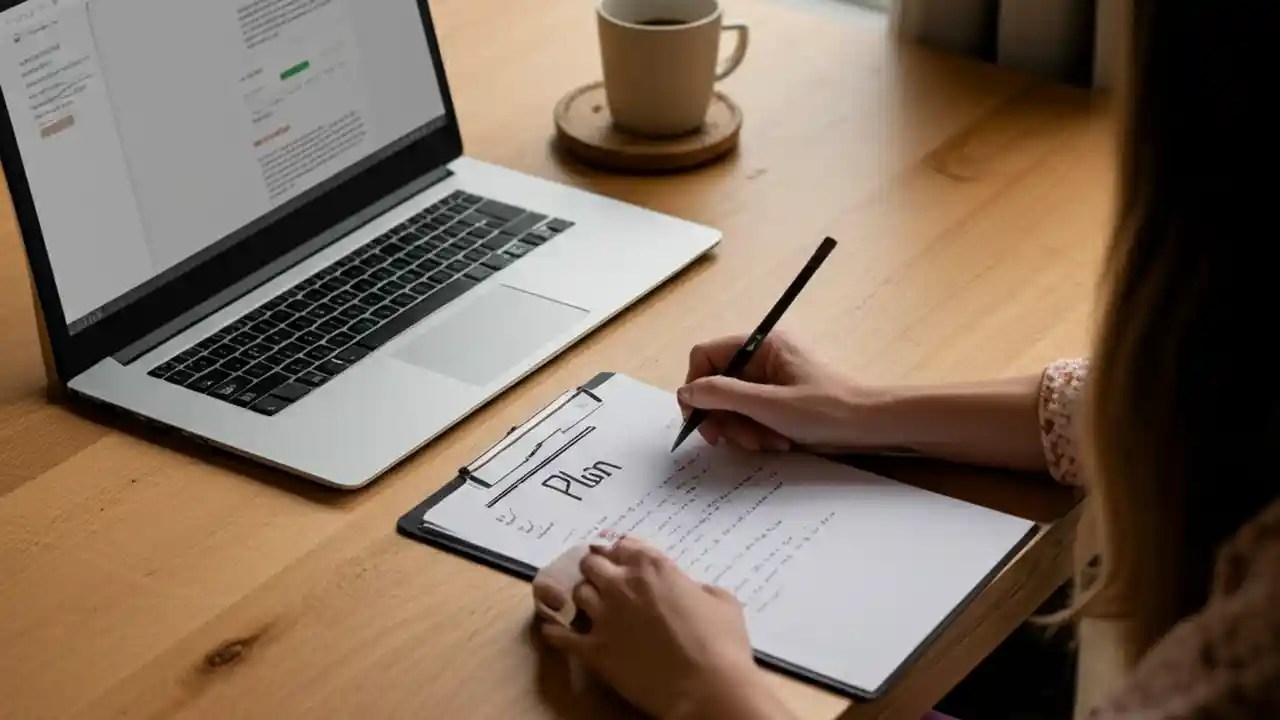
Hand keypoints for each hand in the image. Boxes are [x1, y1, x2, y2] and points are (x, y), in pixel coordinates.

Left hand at [538, 538, 787, 719]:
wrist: (707, 688)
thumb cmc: (722, 644)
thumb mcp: (722, 601)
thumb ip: (698, 588)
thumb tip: (691, 592)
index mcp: (653, 566)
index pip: (623, 546)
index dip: (621, 553)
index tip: (621, 560)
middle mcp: (622, 585)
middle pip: (591, 563)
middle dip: (597, 570)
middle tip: (603, 580)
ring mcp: (604, 617)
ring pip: (576, 593)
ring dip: (583, 598)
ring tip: (589, 606)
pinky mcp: (593, 650)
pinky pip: (560, 635)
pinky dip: (555, 632)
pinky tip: (552, 631)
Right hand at [678, 333, 879, 452]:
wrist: (870, 426)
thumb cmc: (826, 410)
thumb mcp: (769, 404)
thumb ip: (723, 395)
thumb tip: (685, 392)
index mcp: (761, 344)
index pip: (706, 356)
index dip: (696, 387)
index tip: (700, 419)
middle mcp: (761, 357)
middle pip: (716, 384)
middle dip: (723, 416)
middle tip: (734, 441)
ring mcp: (769, 380)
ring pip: (731, 405)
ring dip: (741, 429)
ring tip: (765, 443)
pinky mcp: (777, 400)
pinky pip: (749, 415)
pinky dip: (756, 432)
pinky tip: (776, 443)